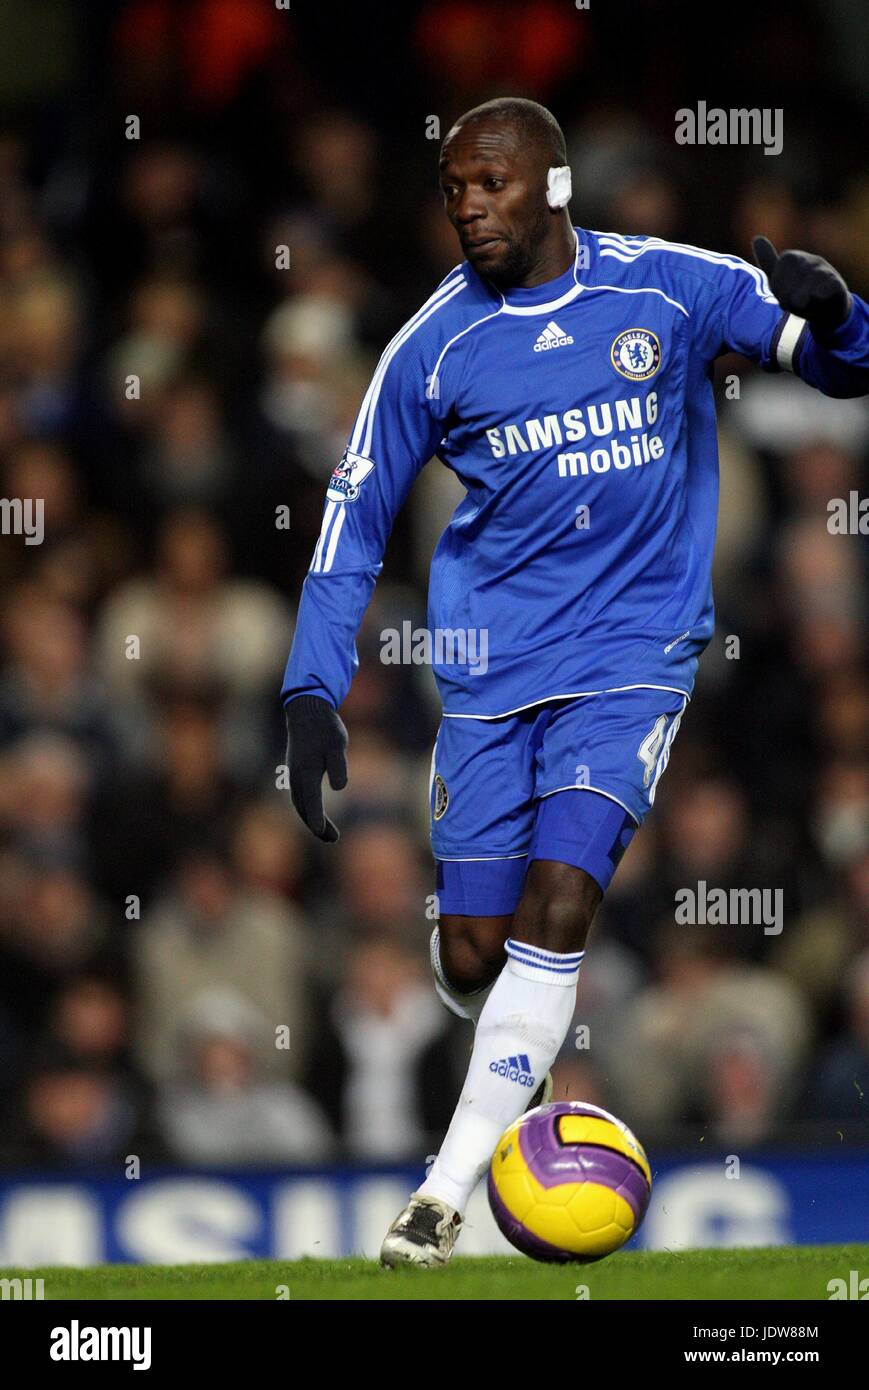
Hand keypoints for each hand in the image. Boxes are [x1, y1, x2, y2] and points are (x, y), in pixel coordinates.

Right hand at [284, 696, 347, 841]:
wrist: (307, 711)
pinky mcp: (295, 771)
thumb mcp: (338, 744)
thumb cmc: (325, 727)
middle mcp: (296, 776)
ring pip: (299, 804)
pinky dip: (306, 809)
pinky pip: (298, 796)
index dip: (318, 821)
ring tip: (327, 833)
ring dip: (310, 820)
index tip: (324, 835)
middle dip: (316, 826)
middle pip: (303, 809)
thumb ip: (338, 765)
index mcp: (306, 772)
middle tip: (332, 839)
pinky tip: (315, 813)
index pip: (312, 803)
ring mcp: (293, 774)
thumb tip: (339, 787)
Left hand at [752, 236, 852, 341]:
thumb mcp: (780, 279)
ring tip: (807, 303)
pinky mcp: (837, 283)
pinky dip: (820, 295)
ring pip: (804, 290)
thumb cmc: (800, 292)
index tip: (785, 295)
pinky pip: (825, 288)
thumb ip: (768, 261)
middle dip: (789, 299)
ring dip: (802, 303)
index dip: (779, 292)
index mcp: (792, 258)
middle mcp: (809, 260)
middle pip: (789, 286)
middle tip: (797, 302)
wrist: (828, 308)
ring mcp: (824, 270)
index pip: (776, 279)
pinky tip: (819, 297)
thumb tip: (756, 238)